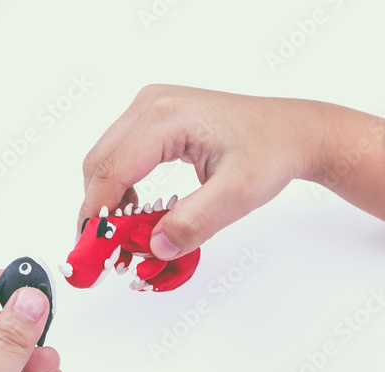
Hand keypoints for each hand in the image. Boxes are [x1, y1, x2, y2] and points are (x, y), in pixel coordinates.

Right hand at [80, 85, 330, 258]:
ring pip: (105, 161)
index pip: (111, 171)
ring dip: (107, 201)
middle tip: (104, 252)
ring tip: (124, 237)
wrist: (293, 132)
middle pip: (99, 164)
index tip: (91, 252)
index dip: (96, 216)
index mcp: (166, 117)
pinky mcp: (155, 119)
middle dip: (97, 212)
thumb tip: (154, 246)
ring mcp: (151, 108)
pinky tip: (136, 214)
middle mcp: (151, 105)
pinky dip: (121, 189)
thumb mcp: (238, 194)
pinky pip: (121, 156)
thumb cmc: (271, 152)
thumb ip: (194, 222)